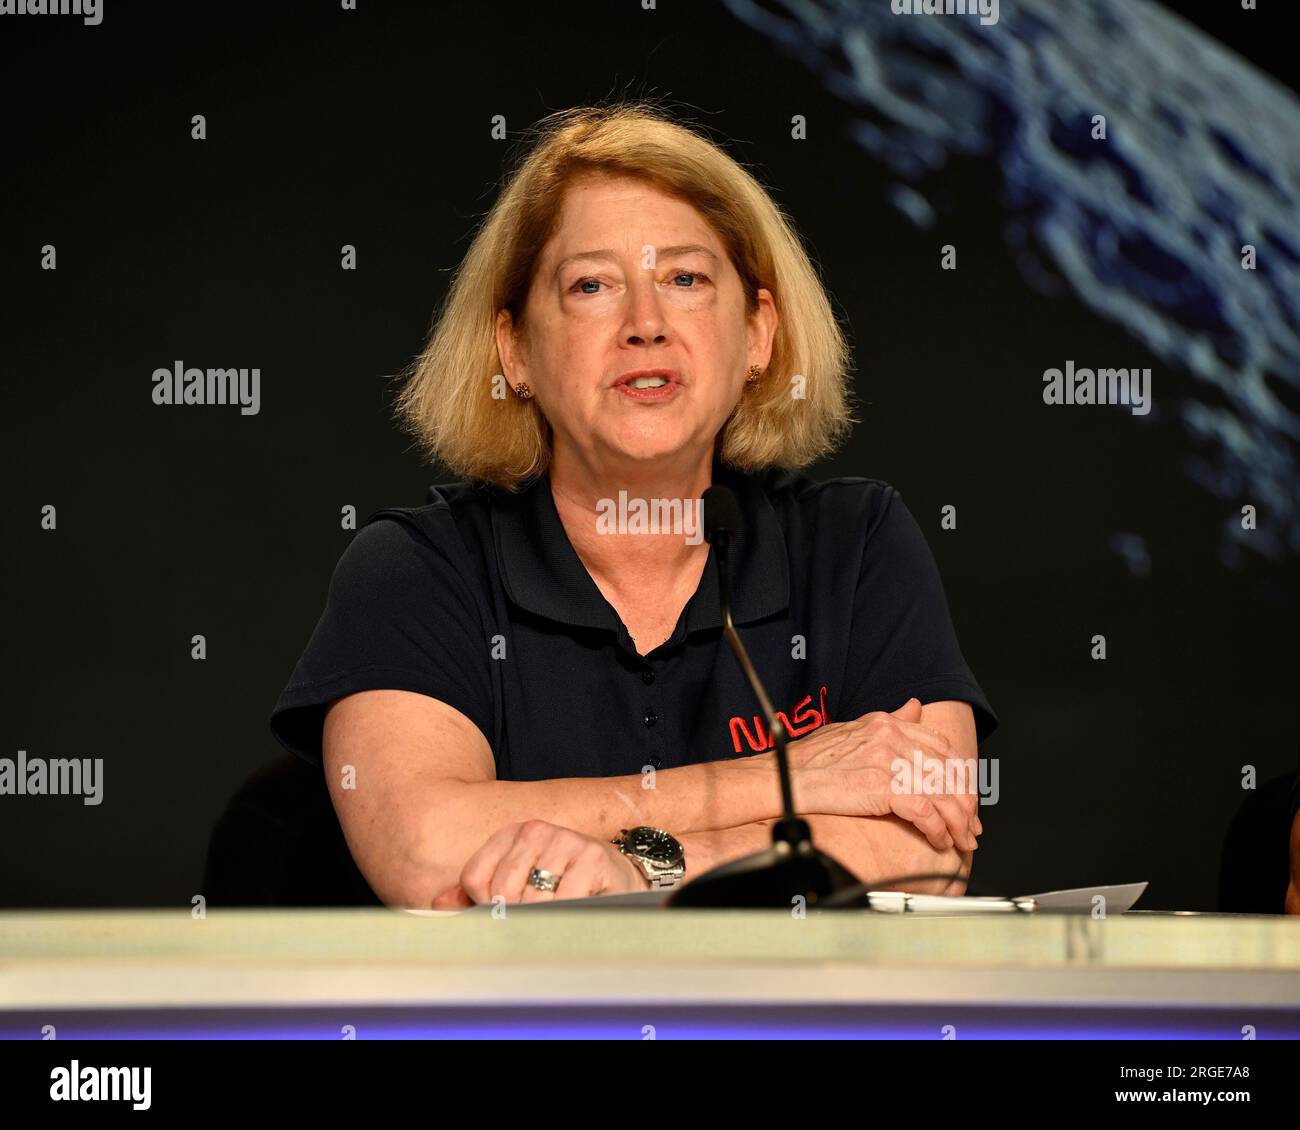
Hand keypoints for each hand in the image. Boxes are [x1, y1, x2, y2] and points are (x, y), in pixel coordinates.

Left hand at [430, 819, 648, 906]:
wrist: (619, 878)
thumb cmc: (562, 887)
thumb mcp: (517, 888)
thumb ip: (476, 897)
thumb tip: (437, 906)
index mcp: (511, 834)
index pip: (474, 877)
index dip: (483, 906)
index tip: (504, 912)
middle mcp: (536, 831)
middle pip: (501, 892)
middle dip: (515, 917)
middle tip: (536, 921)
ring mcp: (565, 841)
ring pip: (532, 901)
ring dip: (542, 921)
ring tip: (558, 918)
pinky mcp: (592, 859)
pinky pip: (564, 903)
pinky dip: (566, 919)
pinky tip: (576, 914)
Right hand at [790, 697, 980, 852]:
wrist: (784, 778)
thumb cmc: (809, 761)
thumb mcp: (852, 729)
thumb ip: (889, 721)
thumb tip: (914, 707)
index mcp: (886, 723)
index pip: (939, 746)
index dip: (958, 774)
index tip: (963, 796)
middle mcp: (890, 737)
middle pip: (946, 770)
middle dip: (964, 802)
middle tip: (970, 825)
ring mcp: (887, 760)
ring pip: (940, 792)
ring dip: (956, 821)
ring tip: (960, 839)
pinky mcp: (881, 786)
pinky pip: (924, 810)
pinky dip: (937, 828)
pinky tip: (938, 840)